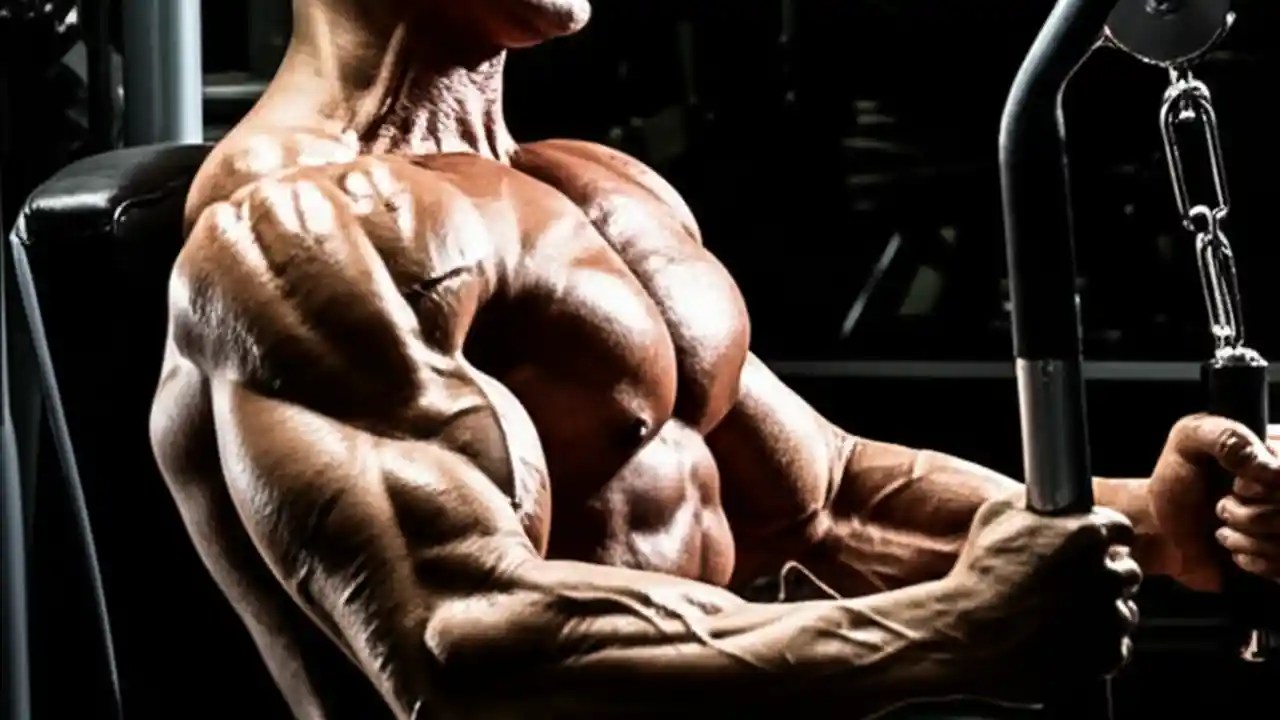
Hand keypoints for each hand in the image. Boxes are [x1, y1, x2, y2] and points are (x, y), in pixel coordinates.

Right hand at [944, 495, 1140, 702]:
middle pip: (1125, 572)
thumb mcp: (994, 517)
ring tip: (1060, 617)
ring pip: (1121, 612)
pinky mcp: (1107, 654)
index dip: (1103, 539)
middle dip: (1102, 575)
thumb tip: (1043, 497)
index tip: (1089, 548)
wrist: (968, 637)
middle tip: (1067, 585)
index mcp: (1086, 535)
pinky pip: (1114, 647)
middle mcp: (1106, 575)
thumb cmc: (978, 578)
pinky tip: (1062, 641)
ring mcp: (1110, 618)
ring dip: (1100, 612)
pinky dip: (1095, 646)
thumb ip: (1031, 502)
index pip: (1120, 530)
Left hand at [1148, 414, 1279, 591]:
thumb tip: (1273, 469)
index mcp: (1277, 455)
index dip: (1266, 487)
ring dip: (1248, 542)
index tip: (1237, 487)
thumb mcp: (1189, 441)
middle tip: (1220, 509)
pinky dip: (1255, 563)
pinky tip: (1234, 551)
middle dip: (1250, 516)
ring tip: (1222, 531)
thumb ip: (1225, 437)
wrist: (1161, 527)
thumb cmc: (1176, 479)